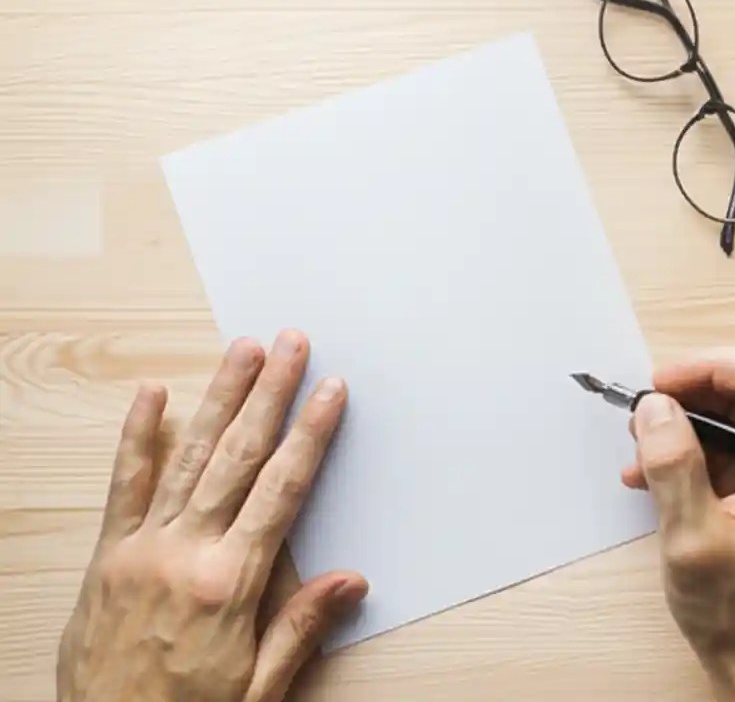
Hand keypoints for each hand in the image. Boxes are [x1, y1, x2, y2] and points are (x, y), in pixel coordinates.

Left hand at [57, 331, 366, 701]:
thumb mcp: (258, 689)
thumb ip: (301, 627)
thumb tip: (351, 579)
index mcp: (229, 584)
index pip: (282, 490)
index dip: (310, 434)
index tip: (330, 391)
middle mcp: (184, 553)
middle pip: (238, 457)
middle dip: (269, 393)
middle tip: (290, 344)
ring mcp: (141, 548)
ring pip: (188, 457)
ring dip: (218, 399)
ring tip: (241, 352)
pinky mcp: (107, 555)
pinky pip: (124, 485)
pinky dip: (138, 437)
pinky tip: (152, 395)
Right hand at [623, 349, 734, 701]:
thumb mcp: (694, 542)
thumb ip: (675, 467)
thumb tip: (655, 408)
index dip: (707, 370)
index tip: (658, 387)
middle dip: (691, 399)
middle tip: (641, 420)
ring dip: (688, 431)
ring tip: (640, 457)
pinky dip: (698, 458)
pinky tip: (657, 479)